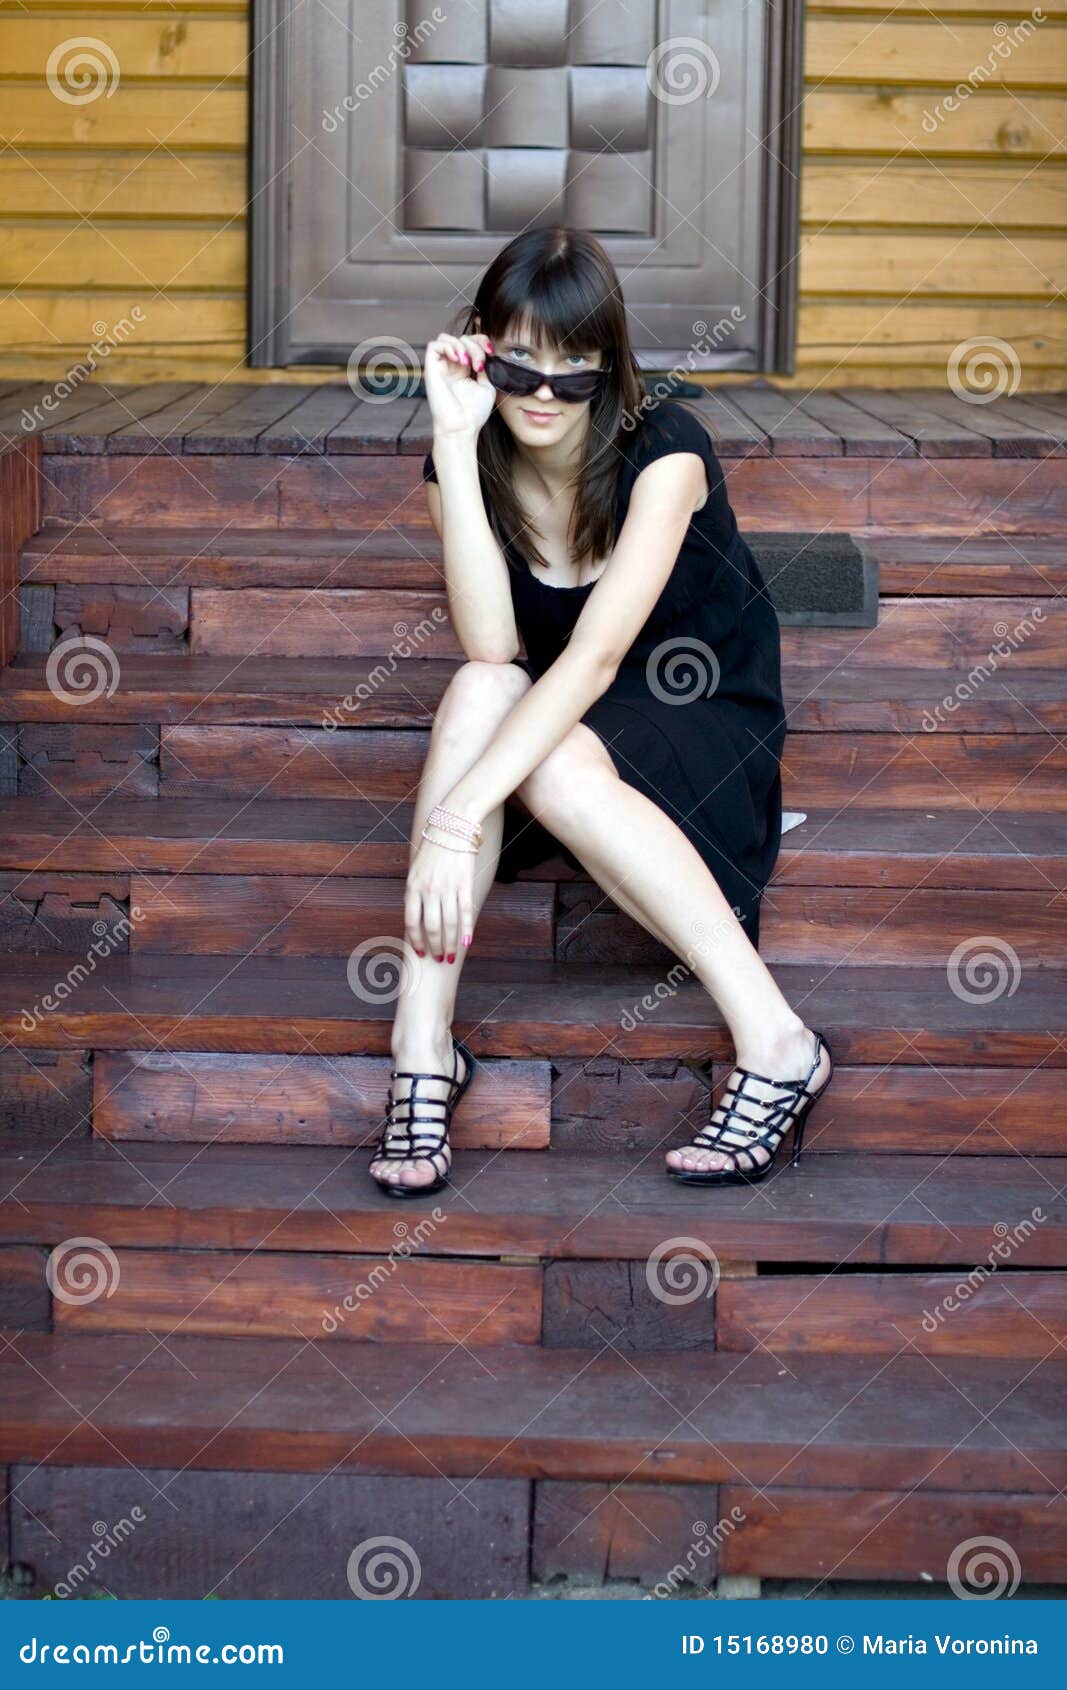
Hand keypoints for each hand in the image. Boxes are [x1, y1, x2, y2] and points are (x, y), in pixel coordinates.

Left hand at [404, 828, 476, 962]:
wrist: (453, 826)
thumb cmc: (434, 847)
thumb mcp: (417, 868)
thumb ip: (416, 891)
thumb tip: (418, 915)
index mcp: (413, 886)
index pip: (412, 922)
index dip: (416, 940)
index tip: (420, 952)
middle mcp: (429, 889)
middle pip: (431, 927)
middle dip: (435, 947)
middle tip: (439, 959)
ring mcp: (448, 888)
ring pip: (449, 924)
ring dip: (450, 944)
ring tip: (451, 955)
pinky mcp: (465, 884)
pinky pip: (466, 913)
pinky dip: (466, 930)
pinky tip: (466, 942)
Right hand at [424, 331, 495, 438]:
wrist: (462, 427)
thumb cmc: (473, 413)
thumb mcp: (488, 385)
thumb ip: (485, 366)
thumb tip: (485, 351)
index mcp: (464, 370)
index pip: (469, 342)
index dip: (480, 341)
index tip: (490, 352)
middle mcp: (451, 366)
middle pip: (460, 338)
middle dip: (474, 346)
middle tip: (479, 366)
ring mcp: (441, 367)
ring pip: (446, 338)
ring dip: (462, 345)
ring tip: (468, 363)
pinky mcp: (431, 369)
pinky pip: (434, 345)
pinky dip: (448, 346)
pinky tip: (458, 359)